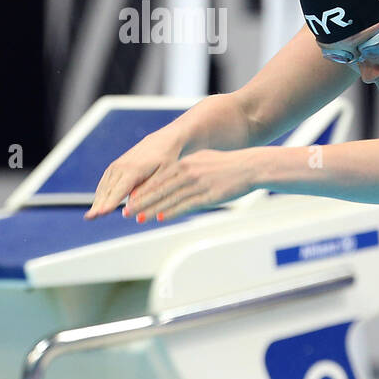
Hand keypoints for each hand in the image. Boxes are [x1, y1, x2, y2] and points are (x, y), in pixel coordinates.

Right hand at [85, 131, 184, 218]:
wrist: (162, 141)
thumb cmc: (167, 159)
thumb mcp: (163, 174)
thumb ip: (149, 188)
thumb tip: (134, 203)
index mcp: (134, 169)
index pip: (119, 189)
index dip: (110, 202)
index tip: (101, 212)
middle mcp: (121, 167)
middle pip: (108, 190)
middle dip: (99, 204)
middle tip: (90, 218)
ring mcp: (116, 166)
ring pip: (104, 187)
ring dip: (97, 201)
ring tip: (91, 216)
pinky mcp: (115, 167)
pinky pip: (105, 183)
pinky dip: (101, 194)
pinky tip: (99, 204)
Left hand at [120, 149, 258, 221]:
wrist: (251, 167)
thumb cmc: (229, 165)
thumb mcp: (204, 160)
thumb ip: (187, 168)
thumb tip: (173, 178)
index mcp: (186, 163)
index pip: (158, 178)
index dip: (142, 190)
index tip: (129, 199)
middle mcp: (188, 172)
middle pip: (159, 189)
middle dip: (141, 202)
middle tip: (127, 211)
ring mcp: (198, 184)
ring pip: (169, 199)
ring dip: (152, 210)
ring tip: (139, 218)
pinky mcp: (209, 195)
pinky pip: (185, 205)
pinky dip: (171, 212)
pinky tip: (160, 218)